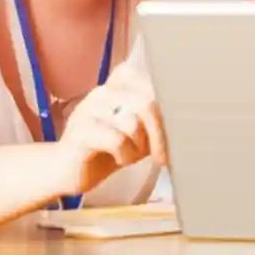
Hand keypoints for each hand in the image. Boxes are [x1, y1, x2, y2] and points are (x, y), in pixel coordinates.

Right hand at [54, 59, 166, 194]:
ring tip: (129, 156)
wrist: (69, 171)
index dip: (166, 109)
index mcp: (118, 86)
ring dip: (138, 148)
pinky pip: (116, 140)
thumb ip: (157, 122)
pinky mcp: (80, 131)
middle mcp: (103, 92)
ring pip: (132, 123)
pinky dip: (124, 155)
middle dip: (159, 134)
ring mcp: (88, 109)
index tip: (173, 132)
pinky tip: (118, 160)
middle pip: (147, 102)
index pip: (152, 82)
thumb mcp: (140, 134)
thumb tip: (185, 120)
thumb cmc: (109, 150)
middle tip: (160, 155)